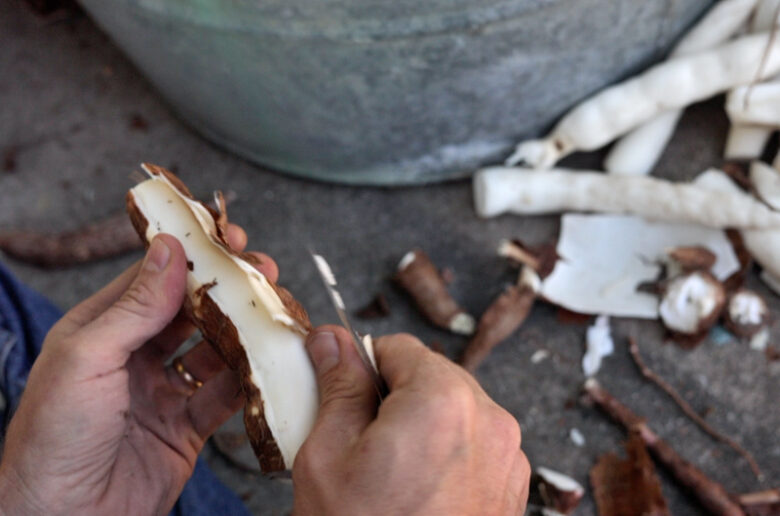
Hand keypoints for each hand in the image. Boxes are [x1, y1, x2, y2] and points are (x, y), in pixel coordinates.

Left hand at [0, 227, 277, 515]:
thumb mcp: (88, 357)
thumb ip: (135, 305)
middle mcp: (133, 357)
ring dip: (244, 332)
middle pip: (191, 312)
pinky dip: (249, 381)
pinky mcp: (185, 429)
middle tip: (262, 273)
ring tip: (273, 313)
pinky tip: (268, 365)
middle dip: (227, 290)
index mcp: (101, 330)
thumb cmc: (54, 437)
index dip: (191, 255)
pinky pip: (223, 397)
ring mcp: (161, 393)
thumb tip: (169, 249)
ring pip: (214, 351)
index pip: (153, 279)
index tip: (227, 238)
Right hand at [292, 328, 529, 514]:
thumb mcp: (329, 453)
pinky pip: (474, 443)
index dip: (363, 365)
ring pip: (453, 409)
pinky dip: (446, 452)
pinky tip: (416, 489)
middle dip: (393, 398)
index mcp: (444, 400)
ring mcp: (508, 456)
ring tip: (388, 472)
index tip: (342, 389)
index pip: (398, 348)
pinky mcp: (512, 486)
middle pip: (430, 377)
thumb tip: (329, 340)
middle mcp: (489, 419)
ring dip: (420, 424)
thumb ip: (337, 384)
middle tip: (359, 440)